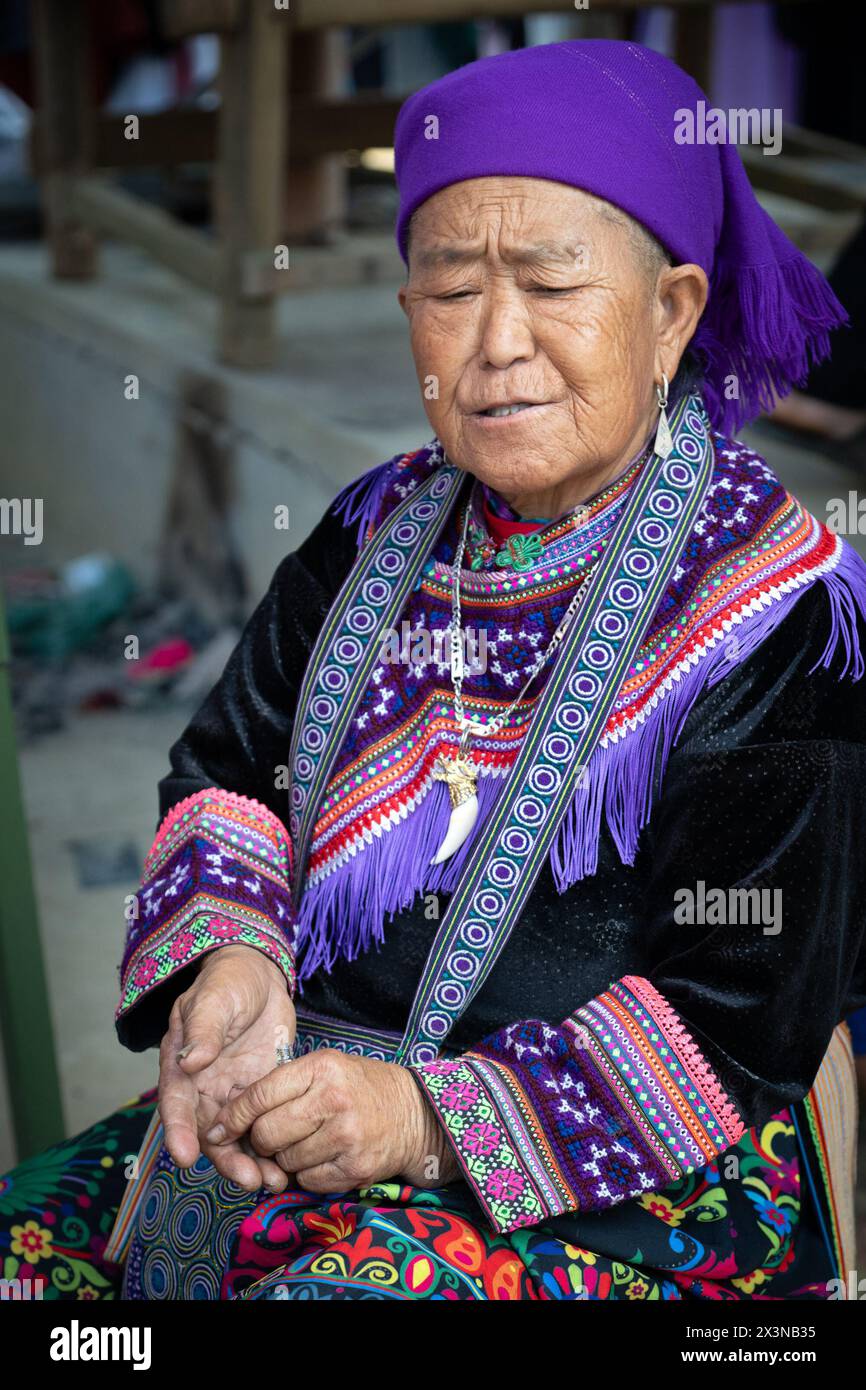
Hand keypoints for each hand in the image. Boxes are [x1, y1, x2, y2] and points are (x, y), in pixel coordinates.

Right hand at [158, 944, 295, 1191]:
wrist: (260, 976)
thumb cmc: (229, 981)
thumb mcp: (214, 999)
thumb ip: (203, 1029)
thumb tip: (190, 1061)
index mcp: (181, 1064)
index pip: (176, 1103)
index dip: (178, 1132)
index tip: (185, 1157)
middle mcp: (203, 1086)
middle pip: (208, 1133)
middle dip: (225, 1160)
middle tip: (248, 1180)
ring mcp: (231, 1092)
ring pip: (235, 1137)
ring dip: (250, 1162)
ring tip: (271, 1182)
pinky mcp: (260, 1093)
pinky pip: (261, 1126)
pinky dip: (270, 1148)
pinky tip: (286, 1166)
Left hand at [204, 1049, 459, 1192]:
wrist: (415, 1113)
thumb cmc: (359, 1088)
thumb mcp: (324, 1069)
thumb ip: (282, 1084)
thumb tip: (231, 1109)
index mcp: (320, 1068)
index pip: (260, 1095)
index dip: (232, 1117)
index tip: (218, 1130)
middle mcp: (332, 1099)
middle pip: (266, 1134)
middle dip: (261, 1141)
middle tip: (274, 1136)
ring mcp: (345, 1136)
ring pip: (284, 1161)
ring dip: (286, 1159)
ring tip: (308, 1143)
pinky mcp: (354, 1168)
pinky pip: (307, 1181)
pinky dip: (308, 1174)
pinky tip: (325, 1157)